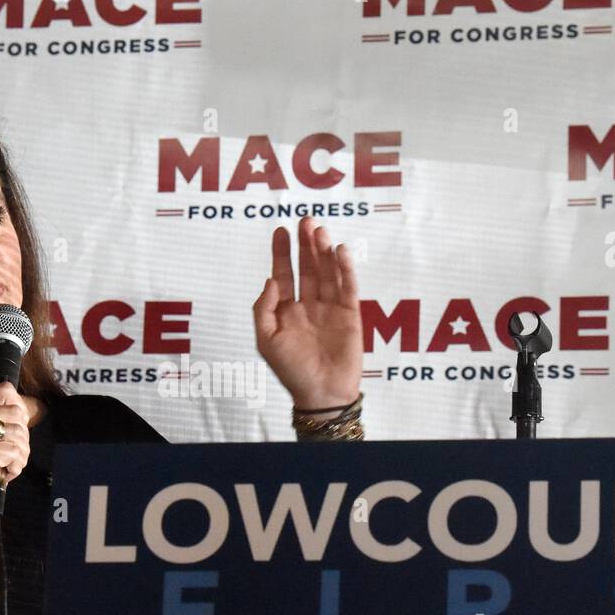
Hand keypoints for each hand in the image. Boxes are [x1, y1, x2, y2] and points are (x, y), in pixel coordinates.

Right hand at [0, 382, 30, 521]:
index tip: (10, 434)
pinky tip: (2, 474)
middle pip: (15, 412)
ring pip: (16, 433)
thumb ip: (10, 416)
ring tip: (5, 466)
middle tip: (8, 456)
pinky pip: (12, 452)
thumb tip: (39, 406)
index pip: (5, 391)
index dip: (19, 413)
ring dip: (20, 454)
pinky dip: (15, 466)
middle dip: (21, 438)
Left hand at [253, 216, 362, 410]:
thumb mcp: (266, 340)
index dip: (281, 253)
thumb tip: (271, 279)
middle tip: (305, 221)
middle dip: (305, 245)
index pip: (284, 274)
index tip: (280, 230)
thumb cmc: (291, 371)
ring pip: (327, 272)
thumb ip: (264, 309)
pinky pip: (348, 286)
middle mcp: (309, 305)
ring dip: (324, 251)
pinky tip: (339, 250)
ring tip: (319, 231)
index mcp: (286, 310)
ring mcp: (330, 308)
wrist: (321, 394)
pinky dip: (345, 268)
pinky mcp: (350, 314)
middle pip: (308, 267)